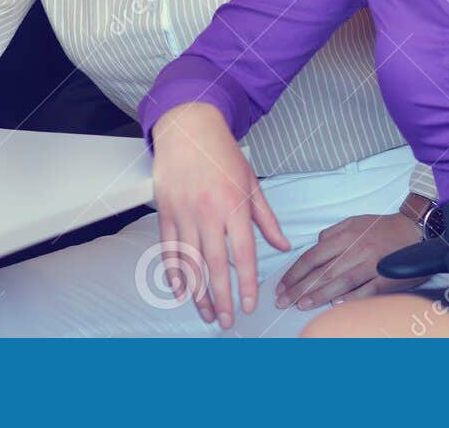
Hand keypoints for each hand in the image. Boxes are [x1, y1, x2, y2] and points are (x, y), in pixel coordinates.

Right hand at [151, 102, 290, 330]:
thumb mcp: (251, 182)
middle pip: (215, 264)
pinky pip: (169, 247)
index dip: (247, 283)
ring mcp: (184, 212)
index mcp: (234, 205)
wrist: (188, 127)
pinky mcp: (166, 210)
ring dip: (197, 291)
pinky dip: (174, 271)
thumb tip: (283, 245)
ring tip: (206, 312)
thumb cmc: (222, 153)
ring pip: (190, 261)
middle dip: (222, 297)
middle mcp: (208, 211)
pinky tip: (180, 290)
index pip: (243, 254)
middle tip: (227, 321)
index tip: (250, 304)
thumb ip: (266, 218)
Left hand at [274, 211, 420, 310]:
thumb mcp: (353, 222)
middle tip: (283, 301)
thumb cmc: (381, 228)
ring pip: (341, 282)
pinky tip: (336, 306)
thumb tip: (315, 245)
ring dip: (319, 295)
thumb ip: (332, 234)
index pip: (313, 256)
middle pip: (323, 271)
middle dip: (300, 288)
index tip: (282, 286)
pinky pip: (366, 290)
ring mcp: (372, 265)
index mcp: (346, 236)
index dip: (295, 272)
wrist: (414, 230)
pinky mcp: (386, 278)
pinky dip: (351, 298)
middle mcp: (356, 250)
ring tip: (302, 305)